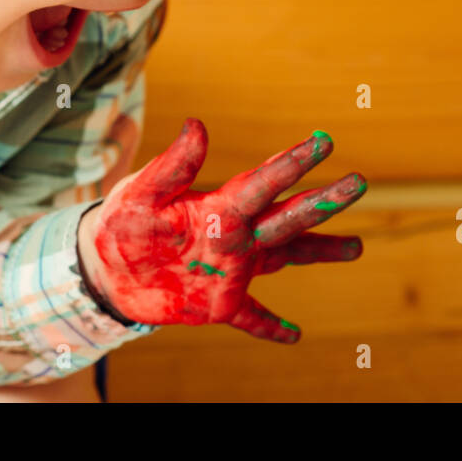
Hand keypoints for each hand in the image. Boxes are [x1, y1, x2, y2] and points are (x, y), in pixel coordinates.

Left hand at [81, 118, 365, 342]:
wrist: (103, 265)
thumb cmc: (120, 221)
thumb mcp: (141, 192)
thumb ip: (171, 165)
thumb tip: (197, 125)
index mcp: (218, 206)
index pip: (262, 183)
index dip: (291, 164)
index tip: (323, 142)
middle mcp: (235, 235)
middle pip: (286, 217)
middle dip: (322, 202)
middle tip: (358, 184)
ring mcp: (232, 270)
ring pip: (285, 258)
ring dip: (319, 252)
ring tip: (356, 246)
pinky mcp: (219, 303)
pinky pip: (252, 315)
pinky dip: (272, 326)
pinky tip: (295, 335)